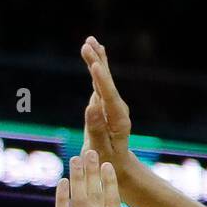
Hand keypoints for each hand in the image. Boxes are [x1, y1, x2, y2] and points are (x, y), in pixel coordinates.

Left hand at [52, 149, 154, 206]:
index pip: (114, 203)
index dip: (110, 182)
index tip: (107, 164)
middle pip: (97, 196)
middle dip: (94, 172)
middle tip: (91, 150)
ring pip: (80, 201)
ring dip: (78, 178)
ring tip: (76, 158)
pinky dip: (62, 198)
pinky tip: (62, 181)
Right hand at [80, 37, 133, 168]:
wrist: (116, 165)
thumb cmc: (107, 162)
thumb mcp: (100, 150)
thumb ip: (97, 129)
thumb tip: (91, 106)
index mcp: (119, 121)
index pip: (109, 97)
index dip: (102, 81)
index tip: (95, 65)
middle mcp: (118, 109)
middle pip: (107, 83)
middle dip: (98, 63)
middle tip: (88, 45)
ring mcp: (112, 104)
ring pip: (104, 79)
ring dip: (97, 59)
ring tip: (89, 41)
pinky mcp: (106, 102)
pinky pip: (101, 81)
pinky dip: (98, 66)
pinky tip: (95, 52)